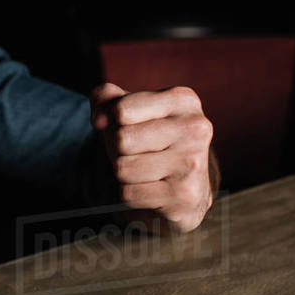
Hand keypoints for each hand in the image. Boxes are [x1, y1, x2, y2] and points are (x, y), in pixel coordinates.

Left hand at [90, 83, 214, 232]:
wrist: (182, 187)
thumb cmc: (147, 142)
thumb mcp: (126, 111)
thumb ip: (104, 98)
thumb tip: (99, 120)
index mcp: (182, 101)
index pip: (121, 110)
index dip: (112, 122)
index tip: (125, 126)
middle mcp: (195, 128)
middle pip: (121, 140)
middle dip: (118, 151)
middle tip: (137, 154)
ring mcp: (193, 163)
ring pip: (123, 169)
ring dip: (124, 175)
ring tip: (145, 172)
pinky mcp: (186, 196)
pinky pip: (129, 194)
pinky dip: (131, 195)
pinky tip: (150, 190)